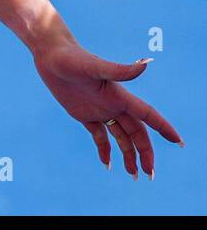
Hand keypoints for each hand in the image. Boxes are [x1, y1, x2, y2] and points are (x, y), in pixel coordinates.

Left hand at [32, 39, 182, 178]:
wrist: (51, 54)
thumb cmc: (73, 57)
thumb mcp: (94, 66)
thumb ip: (120, 69)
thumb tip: (146, 63)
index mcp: (120, 96)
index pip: (148, 115)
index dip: (163, 128)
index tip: (179, 142)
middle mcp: (113, 104)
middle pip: (137, 133)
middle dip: (145, 153)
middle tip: (150, 174)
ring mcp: (99, 110)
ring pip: (121, 137)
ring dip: (129, 155)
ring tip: (134, 175)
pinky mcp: (83, 114)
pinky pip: (98, 135)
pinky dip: (104, 149)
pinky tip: (107, 163)